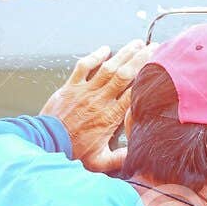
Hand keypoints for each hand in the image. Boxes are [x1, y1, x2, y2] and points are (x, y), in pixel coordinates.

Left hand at [42, 40, 154, 174]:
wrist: (46, 143)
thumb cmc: (73, 152)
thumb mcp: (101, 162)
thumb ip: (121, 158)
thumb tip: (138, 154)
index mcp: (110, 117)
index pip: (134, 93)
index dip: (147, 78)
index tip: (159, 68)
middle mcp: (99, 100)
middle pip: (124, 75)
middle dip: (140, 59)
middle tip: (153, 48)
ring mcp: (84, 91)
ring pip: (107, 68)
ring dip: (123, 54)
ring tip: (136, 43)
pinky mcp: (70, 87)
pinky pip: (84, 67)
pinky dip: (94, 56)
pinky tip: (105, 49)